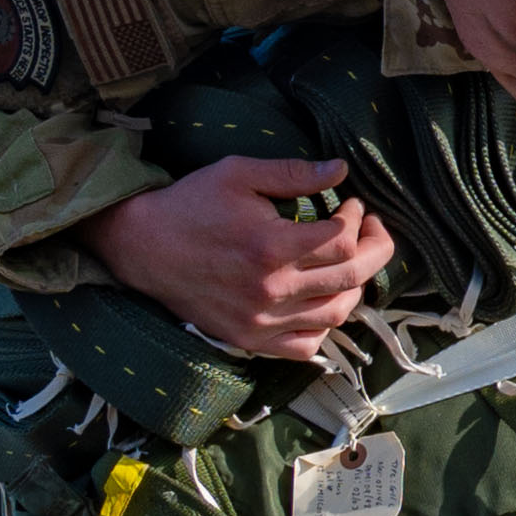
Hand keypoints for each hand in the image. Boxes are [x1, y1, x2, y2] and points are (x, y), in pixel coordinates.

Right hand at [80, 158, 398, 360]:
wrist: (140, 246)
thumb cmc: (190, 204)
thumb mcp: (238, 174)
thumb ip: (293, 173)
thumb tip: (341, 169)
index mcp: (271, 247)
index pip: (343, 241)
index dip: (358, 221)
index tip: (352, 205)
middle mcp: (270, 289)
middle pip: (351, 278)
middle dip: (375, 249)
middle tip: (372, 230)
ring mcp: (259, 320)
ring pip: (335, 314)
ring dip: (356, 286)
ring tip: (351, 262)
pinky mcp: (247, 338)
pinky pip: (304, 346)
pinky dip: (324, 327)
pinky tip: (323, 300)